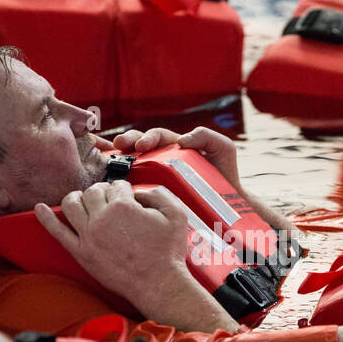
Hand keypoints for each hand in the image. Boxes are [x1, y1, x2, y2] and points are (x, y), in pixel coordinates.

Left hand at [37, 181, 188, 302]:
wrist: (159, 284)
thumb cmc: (168, 253)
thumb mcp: (176, 214)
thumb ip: (159, 193)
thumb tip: (140, 192)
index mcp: (123, 206)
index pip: (116, 186)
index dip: (123, 190)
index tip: (127, 198)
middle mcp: (102, 218)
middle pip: (92, 192)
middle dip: (101, 192)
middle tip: (109, 201)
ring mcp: (88, 236)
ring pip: (72, 204)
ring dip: (77, 197)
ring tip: (82, 201)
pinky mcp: (81, 253)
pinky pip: (58, 232)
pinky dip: (46, 218)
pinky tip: (39, 208)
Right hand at [111, 126, 242, 193]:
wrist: (229, 205)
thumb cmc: (225, 174)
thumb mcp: (223, 148)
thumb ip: (208, 136)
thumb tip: (182, 140)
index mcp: (175, 146)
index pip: (157, 137)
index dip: (147, 137)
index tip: (142, 145)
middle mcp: (163, 158)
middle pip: (140, 145)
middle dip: (128, 141)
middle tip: (120, 145)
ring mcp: (157, 175)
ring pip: (134, 162)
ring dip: (121, 158)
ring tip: (113, 158)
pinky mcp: (155, 192)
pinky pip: (136, 183)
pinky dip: (123, 180)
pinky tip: (115, 182)